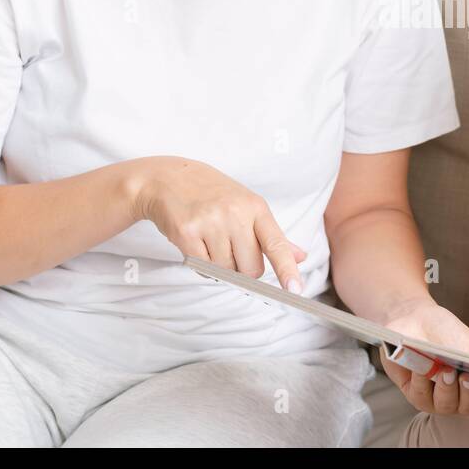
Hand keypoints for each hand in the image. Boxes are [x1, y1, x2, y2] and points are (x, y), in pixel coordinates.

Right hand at [130, 156, 305, 291]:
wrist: (168, 178)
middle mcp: (235, 214)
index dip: (287, 269)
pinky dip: (203, 266)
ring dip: (220, 266)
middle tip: (230, 247)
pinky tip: (198, 245)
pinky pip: (203, 269)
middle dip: (243, 268)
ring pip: (227, 272)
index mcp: (256, 207)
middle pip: (251, 269)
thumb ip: (273, 235)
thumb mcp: (247, 205)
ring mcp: (210, 223)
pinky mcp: (187, 232)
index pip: (277, 244)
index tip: (295, 290)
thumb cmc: (213, 194)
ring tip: (211, 240)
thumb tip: (300, 256)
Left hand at [378, 297, 468, 415]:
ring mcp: (439, 400)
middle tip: (468, 376)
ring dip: (447, 388)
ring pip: (446, 405)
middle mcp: (462, 398)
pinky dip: (422, 381)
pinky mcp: (417, 396)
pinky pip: (421, 395)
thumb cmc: (447, 333)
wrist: (416, 322)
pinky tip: (420, 368)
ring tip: (445, 371)